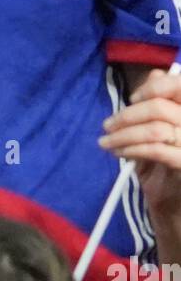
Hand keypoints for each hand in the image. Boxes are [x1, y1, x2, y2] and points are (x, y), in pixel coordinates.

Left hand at [99, 70, 180, 216]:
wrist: (174, 205)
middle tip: (107, 125)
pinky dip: (133, 148)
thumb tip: (154, 75)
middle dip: (127, 115)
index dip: (152, 88)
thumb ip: (159, 101)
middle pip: (159, 107)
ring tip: (106, 142)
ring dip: (124, 134)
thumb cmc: (165, 161)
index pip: (178, 84)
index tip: (131, 100)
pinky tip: (120, 152)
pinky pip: (156, 150)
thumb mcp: (158, 128)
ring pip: (155, 129)